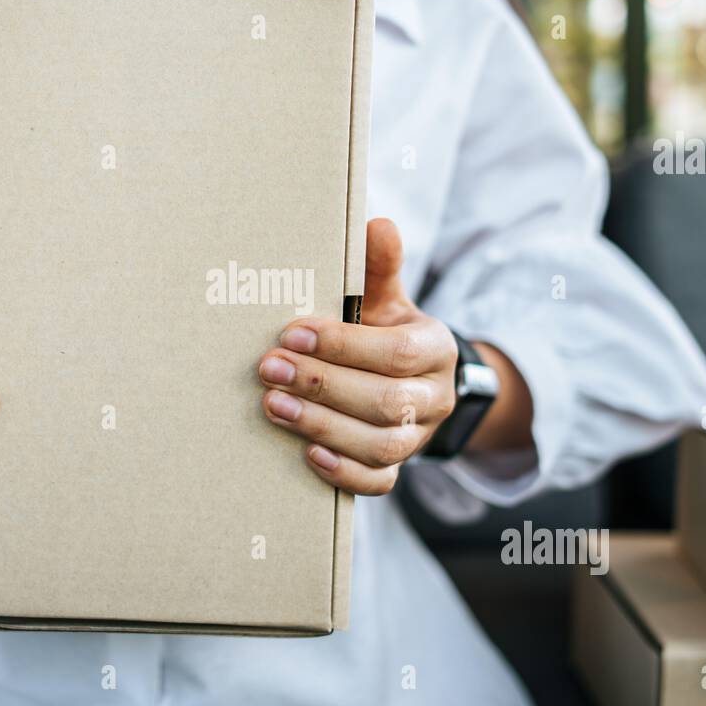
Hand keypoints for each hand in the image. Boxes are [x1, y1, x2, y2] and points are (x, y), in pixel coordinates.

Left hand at [256, 218, 457, 494]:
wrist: (409, 383)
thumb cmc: (384, 332)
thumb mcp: (386, 297)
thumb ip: (379, 267)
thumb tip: (377, 223)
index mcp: (436, 349)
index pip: (398, 351)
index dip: (345, 345)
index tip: (292, 333)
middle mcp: (435, 398)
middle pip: (387, 401)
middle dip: (324, 385)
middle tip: (269, 369)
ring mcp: (419, 439)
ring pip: (382, 445)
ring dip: (323, 426)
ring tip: (273, 406)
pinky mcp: (397, 469)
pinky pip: (379, 483)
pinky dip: (344, 472)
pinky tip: (305, 455)